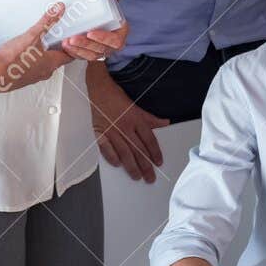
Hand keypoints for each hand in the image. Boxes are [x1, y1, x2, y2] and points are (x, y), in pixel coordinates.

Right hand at [0, 3, 74, 92]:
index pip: (70, 56)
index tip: (72, 40)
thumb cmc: (13, 60)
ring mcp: (33, 77)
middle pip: (58, 60)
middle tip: (58, 40)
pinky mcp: (22, 80)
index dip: (72, 47)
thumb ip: (47, 21)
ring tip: (40, 46)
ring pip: (44, 66)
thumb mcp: (32, 35)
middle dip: (58, 50)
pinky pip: (32, 70)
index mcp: (52, 63)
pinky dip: (32, 62)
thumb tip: (58, 10)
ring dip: (44, 56)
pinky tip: (24, 56)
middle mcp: (45, 72)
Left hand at [60, 0, 129, 61]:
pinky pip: (82, 57)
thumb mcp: (104, 2)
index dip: (104, 38)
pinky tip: (66, 47)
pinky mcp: (88, 54)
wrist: (96, 21)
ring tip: (67, 42)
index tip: (91, 32)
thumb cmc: (102, 13)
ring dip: (78, 49)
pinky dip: (74, 52)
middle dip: (86, 44)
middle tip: (74, 38)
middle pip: (101, 49)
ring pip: (91, 55)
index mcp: (119, 31)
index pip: (116, 40)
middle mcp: (110, 43)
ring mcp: (100, 50)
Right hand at [86, 60, 168, 182]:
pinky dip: (111, 156)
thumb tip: (166, 123)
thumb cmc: (118, 98)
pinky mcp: (99, 132)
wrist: (99, 89)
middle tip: (150, 177)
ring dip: (131, 166)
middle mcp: (125, 126)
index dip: (155, 152)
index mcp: (136, 119)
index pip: (149, 139)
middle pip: (137, 149)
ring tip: (137, 177)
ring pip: (124, 152)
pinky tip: (118, 165)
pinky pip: (106, 147)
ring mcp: (111, 130)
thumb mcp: (137, 107)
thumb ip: (151, 118)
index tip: (159, 163)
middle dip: (145, 165)